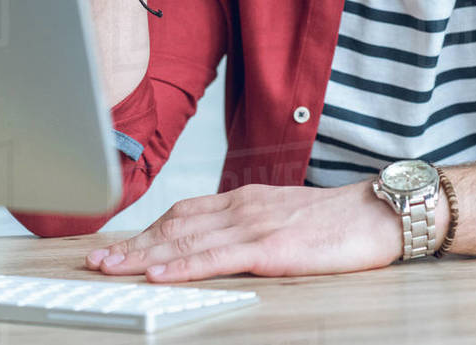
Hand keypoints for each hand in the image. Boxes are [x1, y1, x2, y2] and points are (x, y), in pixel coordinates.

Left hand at [83, 180, 423, 282]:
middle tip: (96, 260)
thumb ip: (248, 226)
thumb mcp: (283, 216)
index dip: (146, 230)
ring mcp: (253, 226)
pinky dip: (183, 267)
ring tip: (111, 269)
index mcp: (243, 199)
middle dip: (131, 244)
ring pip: (185, 241)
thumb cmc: (337, 221)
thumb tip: (217, 243)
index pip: (181, 213)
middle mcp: (241, 207)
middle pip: (173, 225)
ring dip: (143, 256)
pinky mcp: (270, 248)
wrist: (379, 213)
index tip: (118, 245)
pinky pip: (216, 259)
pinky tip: (160, 275)